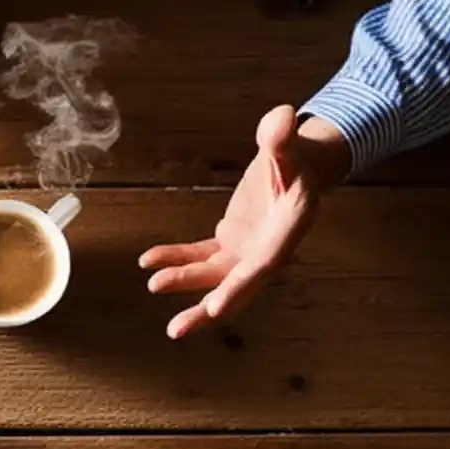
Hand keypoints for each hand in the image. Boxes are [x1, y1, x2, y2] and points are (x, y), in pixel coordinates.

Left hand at [141, 107, 347, 337]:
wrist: (301, 165)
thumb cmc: (298, 155)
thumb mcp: (291, 144)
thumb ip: (282, 137)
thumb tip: (280, 118)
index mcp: (287, 232)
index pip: (261, 268)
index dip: (238, 289)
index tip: (214, 309)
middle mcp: (267, 250)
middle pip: (235, 287)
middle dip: (204, 310)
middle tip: (176, 329)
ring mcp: (247, 250)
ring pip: (213, 277)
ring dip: (183, 282)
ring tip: (152, 283)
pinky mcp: (230, 242)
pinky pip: (200, 256)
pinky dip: (175, 258)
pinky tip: (148, 260)